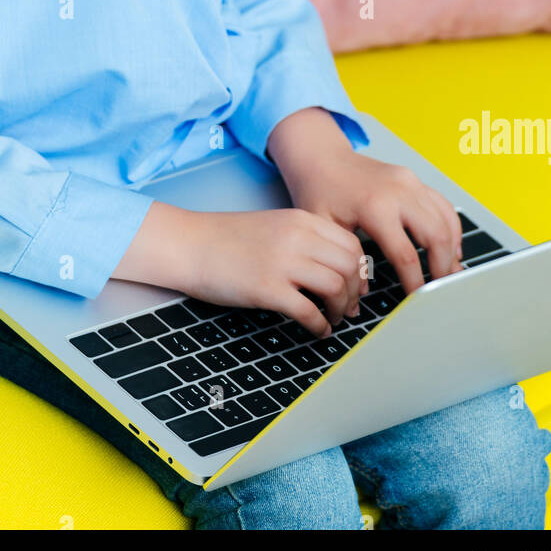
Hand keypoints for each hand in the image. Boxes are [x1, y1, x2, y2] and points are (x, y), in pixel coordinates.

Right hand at [186, 208, 368, 339]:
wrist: (189, 245)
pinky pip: (309, 312)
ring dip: (341, 310)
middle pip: (350, 266)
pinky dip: (320, 326)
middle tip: (350, 309)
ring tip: (333, 319)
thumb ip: (304, 240)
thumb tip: (336, 271)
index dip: (361, 271)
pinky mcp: (267, 288)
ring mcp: (283, 262)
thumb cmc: (227, 239)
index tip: (358, 288)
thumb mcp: (273, 226)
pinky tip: (317, 331)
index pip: (351, 244)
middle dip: (356, 293)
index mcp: (301, 220)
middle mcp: (297, 237)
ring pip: (336, 288)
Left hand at [273, 140, 463, 314]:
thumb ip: (346, 260)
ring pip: (444, 220)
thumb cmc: (320, 191)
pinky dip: (451, 228)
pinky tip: (450, 247)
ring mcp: (410, 182)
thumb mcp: (324, 229)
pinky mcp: (414, 179)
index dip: (415, 281)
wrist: (322, 157)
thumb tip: (362, 293)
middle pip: (436, 236)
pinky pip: (442, 205)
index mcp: (375, 206)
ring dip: (451, 249)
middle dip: (442, 268)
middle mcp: (398, 191)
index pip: (405, 255)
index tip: (417, 300)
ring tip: (449, 274)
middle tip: (440, 291)